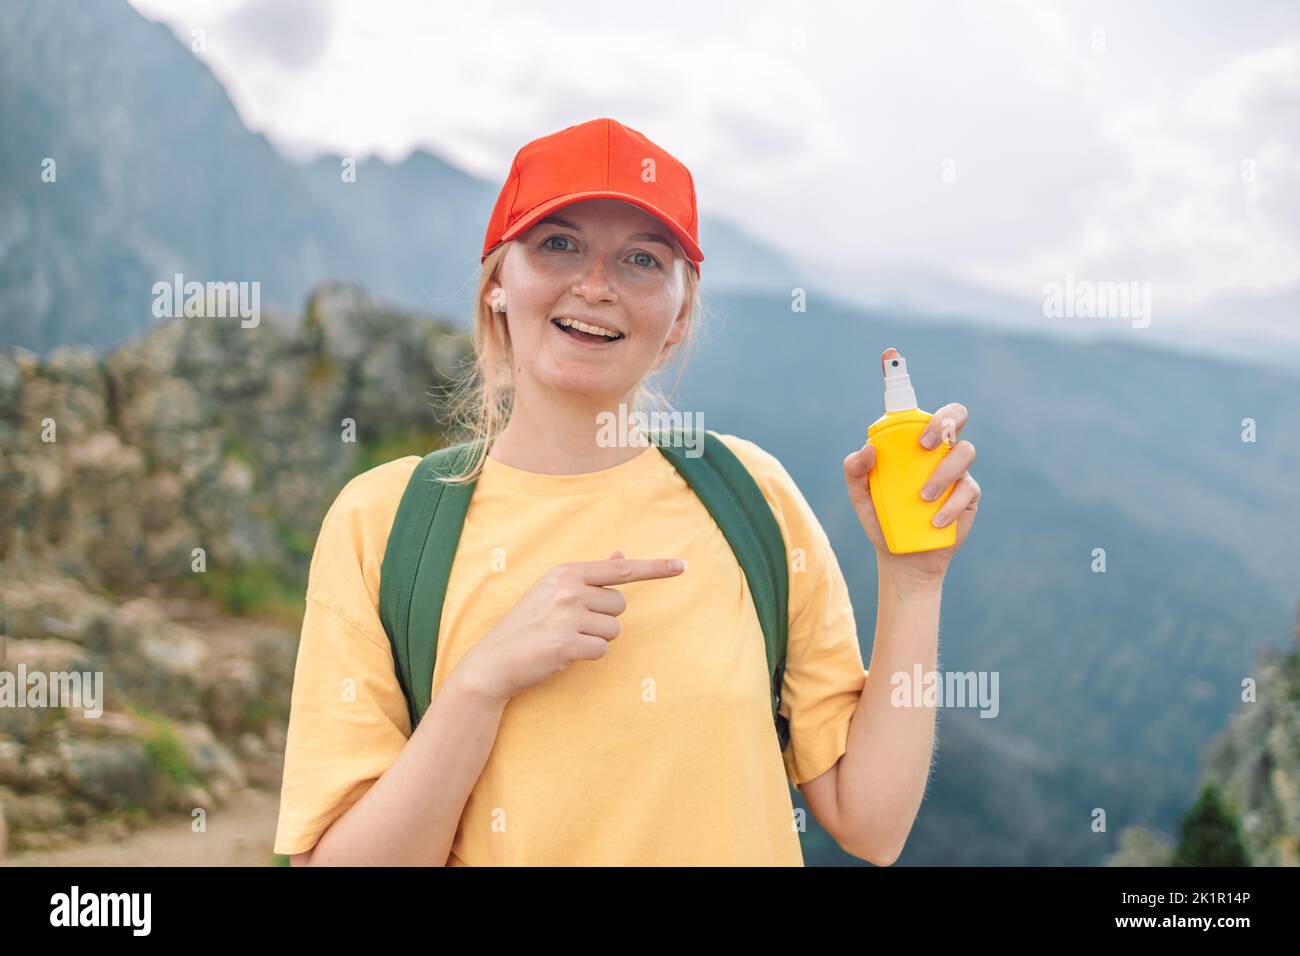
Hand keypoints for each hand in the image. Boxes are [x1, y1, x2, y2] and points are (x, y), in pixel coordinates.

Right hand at [458, 551, 686, 702]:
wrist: (496, 658)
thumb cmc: (529, 622)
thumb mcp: (554, 590)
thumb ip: (590, 575)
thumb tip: (621, 556)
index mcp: (567, 572)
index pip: (621, 569)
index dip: (655, 568)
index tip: (682, 565)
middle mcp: (569, 590)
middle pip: (620, 605)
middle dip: (604, 617)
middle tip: (573, 623)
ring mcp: (568, 617)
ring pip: (613, 630)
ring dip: (596, 638)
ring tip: (567, 638)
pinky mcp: (568, 644)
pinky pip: (602, 650)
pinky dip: (588, 654)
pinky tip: (565, 652)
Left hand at [843, 395, 980, 584]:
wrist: (902, 555)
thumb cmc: (881, 516)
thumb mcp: (860, 495)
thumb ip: (855, 470)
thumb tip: (867, 449)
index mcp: (911, 442)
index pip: (917, 410)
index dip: (904, 381)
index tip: (894, 367)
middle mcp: (938, 449)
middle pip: (955, 416)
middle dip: (943, 422)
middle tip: (924, 445)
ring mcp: (957, 470)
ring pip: (965, 452)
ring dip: (944, 472)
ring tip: (922, 497)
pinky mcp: (969, 494)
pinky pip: (967, 489)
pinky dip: (950, 505)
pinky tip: (934, 520)